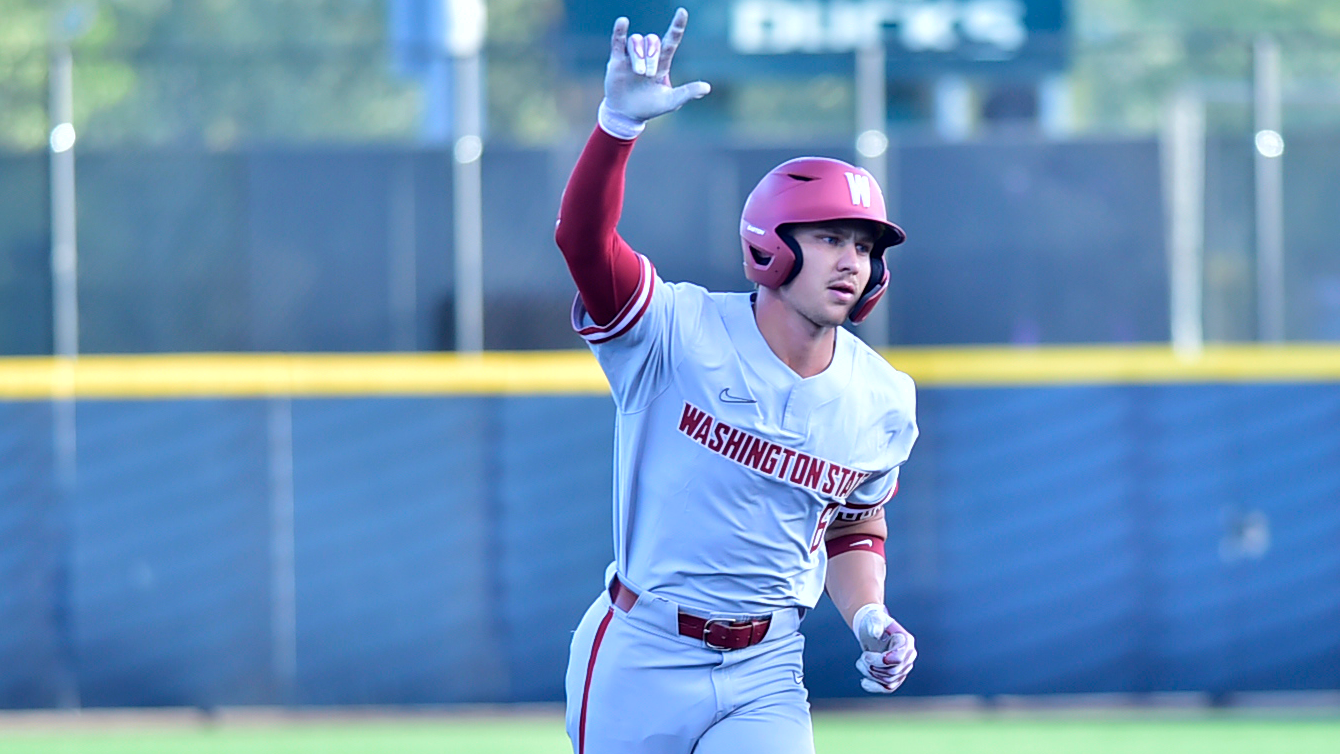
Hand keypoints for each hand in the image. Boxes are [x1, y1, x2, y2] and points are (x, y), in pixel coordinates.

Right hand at [602, 7, 709, 128]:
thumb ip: (687, 93)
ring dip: (638, 54)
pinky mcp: (617, 60)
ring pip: (636, 40)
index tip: (682, 12)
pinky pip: (618, 40)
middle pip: (653, 41)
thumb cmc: (651, 107)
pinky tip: (623, 22)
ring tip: (638, 72)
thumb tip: (707, 88)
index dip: (677, 26)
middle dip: (651, 56)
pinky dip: (620, 31)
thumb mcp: (671, 101)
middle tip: (647, 74)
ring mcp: (631, 56)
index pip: (671, 39)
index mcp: (662, 63)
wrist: (627, 115)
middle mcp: (648, 56)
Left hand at [853, 604, 915, 693]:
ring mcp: (903, 668)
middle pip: (892, 672)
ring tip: (860, 662)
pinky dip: (875, 687)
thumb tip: (875, 633)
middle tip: (862, 656)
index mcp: (906, 642)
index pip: (898, 659)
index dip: (881, 661)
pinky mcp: (896, 677)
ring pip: (888, 681)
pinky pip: (888, 688)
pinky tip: (863, 682)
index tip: (866, 655)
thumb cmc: (874, 622)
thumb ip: (875, 623)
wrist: (872, 630)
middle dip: (872, 666)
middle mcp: (908, 657)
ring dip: (870, 674)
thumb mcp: (873, 618)